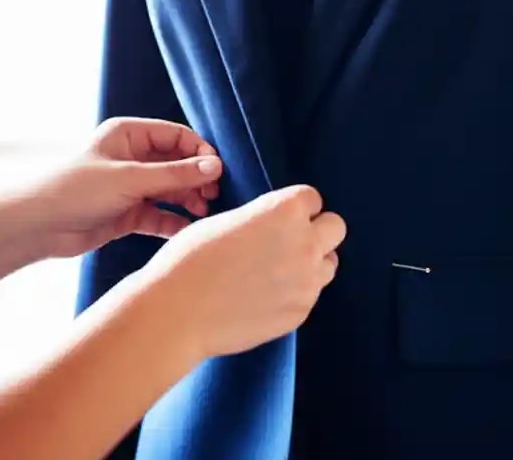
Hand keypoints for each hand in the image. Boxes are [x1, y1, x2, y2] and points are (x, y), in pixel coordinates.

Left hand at [18, 118, 222, 258]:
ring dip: (188, 200)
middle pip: (177, 164)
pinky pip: (159, 215)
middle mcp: (132, 158)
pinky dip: (174, 221)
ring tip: (202, 213)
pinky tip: (187, 230)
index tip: (217, 171)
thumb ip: (175, 174)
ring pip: (170, 190)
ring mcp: (131, 187)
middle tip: (212, 196)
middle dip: (196, 179)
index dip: (199, 152)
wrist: (39, 226)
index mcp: (129, 135)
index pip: (176, 136)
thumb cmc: (77, 190)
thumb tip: (216, 167)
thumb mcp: (130, 178)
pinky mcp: (128, 213)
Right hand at [143, 185, 345, 358]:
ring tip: (278, 272)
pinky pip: (310, 295)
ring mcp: (307, 281)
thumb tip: (274, 226)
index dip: (296, 208)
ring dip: (312, 264)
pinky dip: (295, 293)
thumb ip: (263, 220)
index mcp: (284, 211)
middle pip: (336, 228)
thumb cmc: (190, 260)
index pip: (313, 199)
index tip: (281, 219)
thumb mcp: (227, 221)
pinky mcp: (300, 312)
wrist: (177, 313)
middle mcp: (305, 243)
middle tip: (288, 243)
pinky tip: (266, 296)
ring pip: (329, 264)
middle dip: (317, 231)